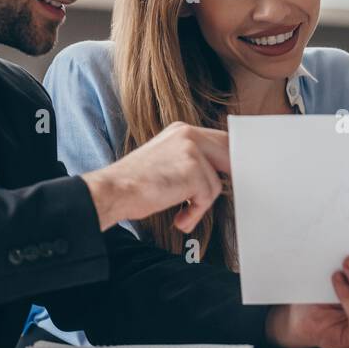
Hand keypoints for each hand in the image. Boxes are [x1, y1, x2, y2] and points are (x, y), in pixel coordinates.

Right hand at [81, 122, 229, 231]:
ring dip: (201, 203)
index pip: (220, 140)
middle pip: (229, 154)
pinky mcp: (193, 170)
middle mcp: (188, 134)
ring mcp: (191, 150)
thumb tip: (216, 173)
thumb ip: (191, 161)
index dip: (230, 159)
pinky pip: (207, 197)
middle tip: (218, 194)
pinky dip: (195, 213)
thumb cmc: (135, 184)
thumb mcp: (166, 160)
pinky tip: (180, 217)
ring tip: (182, 211)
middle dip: (229, 176)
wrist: (113, 191)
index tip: (235, 173)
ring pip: (216, 183)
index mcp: (181, 130)